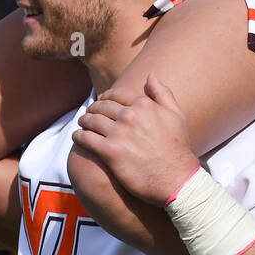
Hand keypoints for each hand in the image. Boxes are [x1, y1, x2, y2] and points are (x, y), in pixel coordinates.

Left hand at [70, 74, 198, 206]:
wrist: (176, 178)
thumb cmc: (177, 147)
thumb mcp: (175, 114)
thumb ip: (162, 92)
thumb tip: (150, 75)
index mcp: (144, 104)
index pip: (117, 94)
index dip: (107, 96)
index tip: (102, 99)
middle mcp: (129, 115)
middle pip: (103, 106)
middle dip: (94, 108)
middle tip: (89, 112)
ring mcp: (118, 133)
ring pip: (92, 120)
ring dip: (84, 120)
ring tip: (82, 123)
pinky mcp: (110, 152)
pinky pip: (87, 139)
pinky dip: (79, 136)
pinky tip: (77, 136)